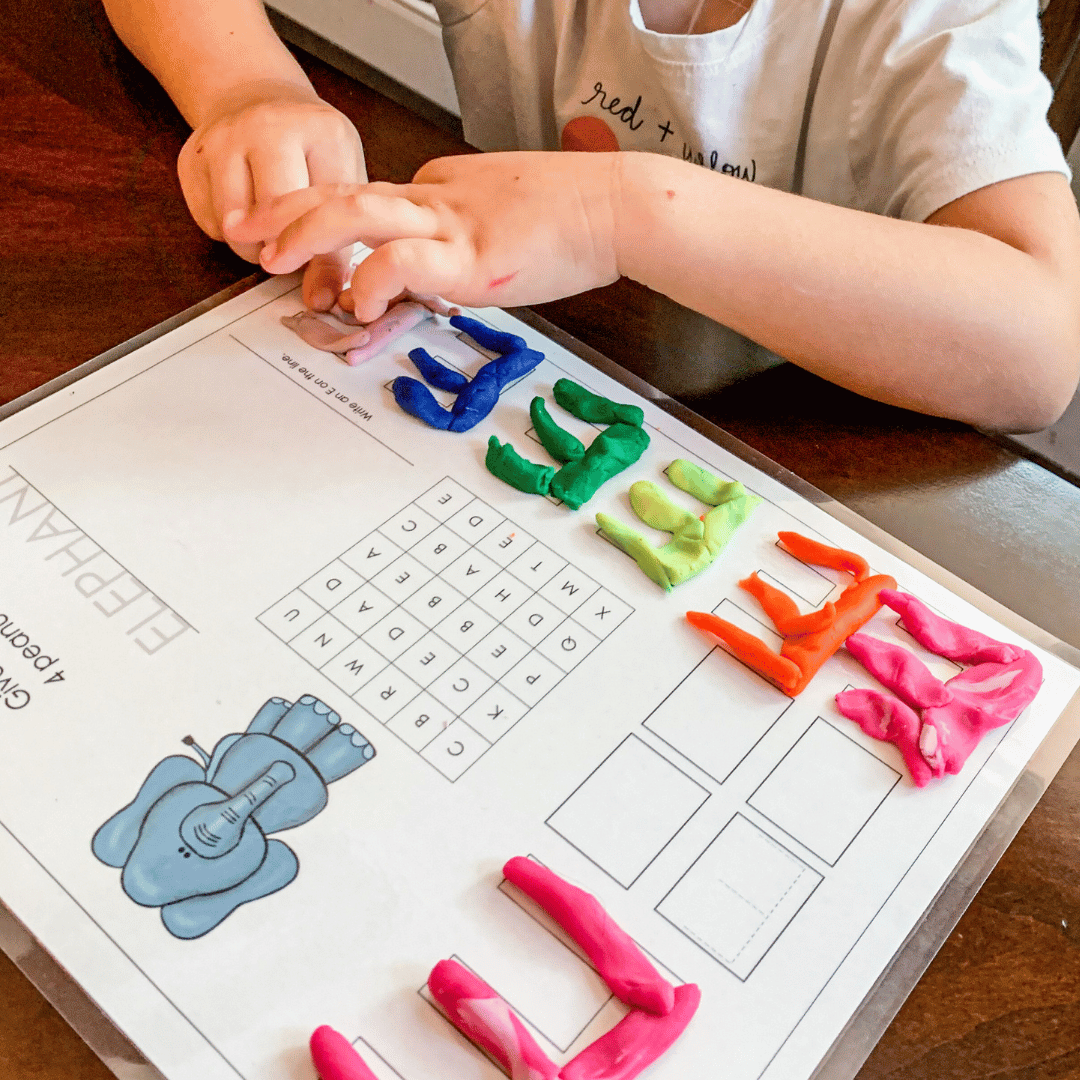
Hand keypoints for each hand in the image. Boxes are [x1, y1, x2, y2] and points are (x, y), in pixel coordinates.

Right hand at [178, 83, 366, 309]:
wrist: (255, 93)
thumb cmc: (309, 146)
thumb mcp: (342, 181)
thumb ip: (338, 243)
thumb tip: (320, 299)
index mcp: (322, 133)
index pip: (320, 209)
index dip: (318, 251)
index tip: (318, 277)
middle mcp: (269, 128)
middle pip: (271, 215)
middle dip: (282, 247)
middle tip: (291, 253)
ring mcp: (223, 140)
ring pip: (233, 227)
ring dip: (252, 247)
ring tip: (270, 235)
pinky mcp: (191, 158)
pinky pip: (208, 223)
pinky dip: (228, 235)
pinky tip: (245, 217)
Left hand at [225, 151, 622, 321]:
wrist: (618, 208)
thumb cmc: (573, 216)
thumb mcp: (502, 218)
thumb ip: (459, 236)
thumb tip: (432, 269)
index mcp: (444, 192)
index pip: (370, 202)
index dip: (322, 220)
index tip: (289, 239)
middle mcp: (438, 201)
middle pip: (346, 192)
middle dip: (288, 211)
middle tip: (248, 230)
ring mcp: (452, 226)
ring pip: (360, 212)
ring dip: (306, 233)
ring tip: (268, 257)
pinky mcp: (471, 259)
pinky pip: (405, 261)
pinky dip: (372, 278)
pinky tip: (357, 299)